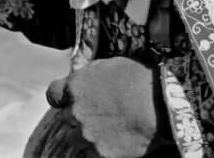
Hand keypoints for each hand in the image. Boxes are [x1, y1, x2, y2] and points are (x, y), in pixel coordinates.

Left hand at [44, 58, 167, 157]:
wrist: (160, 105)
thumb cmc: (139, 79)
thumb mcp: (109, 65)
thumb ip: (89, 75)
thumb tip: (84, 78)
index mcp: (75, 87)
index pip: (53, 94)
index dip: (61, 98)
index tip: (67, 99)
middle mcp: (76, 112)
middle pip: (64, 119)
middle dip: (76, 118)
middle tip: (95, 116)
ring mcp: (87, 135)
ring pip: (74, 139)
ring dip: (85, 136)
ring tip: (105, 131)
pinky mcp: (100, 153)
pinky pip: (90, 154)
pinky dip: (98, 150)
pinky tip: (113, 143)